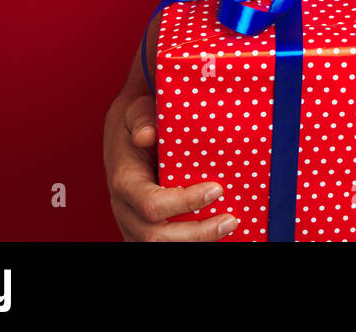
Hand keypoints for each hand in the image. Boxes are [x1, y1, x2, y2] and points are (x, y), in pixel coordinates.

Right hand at [103, 84, 237, 240]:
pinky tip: (216, 231)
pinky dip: (190, 241)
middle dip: (196, 234)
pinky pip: (164, 243)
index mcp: (126, 181)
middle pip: (155, 236)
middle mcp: (126, 208)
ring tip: (228, 226)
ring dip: (196, 241)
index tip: (216, 189)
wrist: (125, 133)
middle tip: (230, 220)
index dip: (185, 202)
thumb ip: (142, 118)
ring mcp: (133, 222)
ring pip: (158, 246)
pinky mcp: (145, 227)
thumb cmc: (137, 121)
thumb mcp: (137, 110)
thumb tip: (147, 135)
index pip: (152, 204)